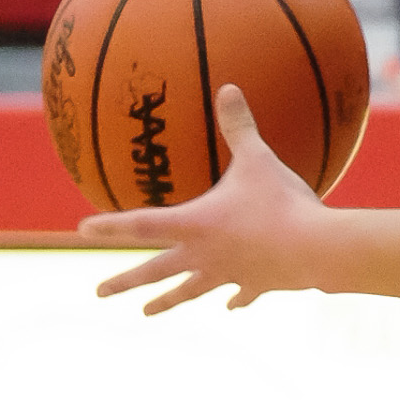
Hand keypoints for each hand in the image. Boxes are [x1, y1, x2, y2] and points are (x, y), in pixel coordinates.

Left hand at [81, 87, 323, 311]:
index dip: (110, 225)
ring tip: (147, 312)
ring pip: (189, 291)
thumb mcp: (257, 158)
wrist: (317, 249)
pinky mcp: (257, 285)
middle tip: (99, 292)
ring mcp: (228, 274)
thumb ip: (238, 125)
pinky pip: (240, 293)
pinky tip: (231, 306)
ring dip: (167, 301)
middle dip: (125, 282)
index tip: (82, 229)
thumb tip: (227, 87)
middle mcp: (204, 256)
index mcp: (195, 225)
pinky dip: (235, 298)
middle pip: (156, 271)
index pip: (141, 225)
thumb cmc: (281, 202)